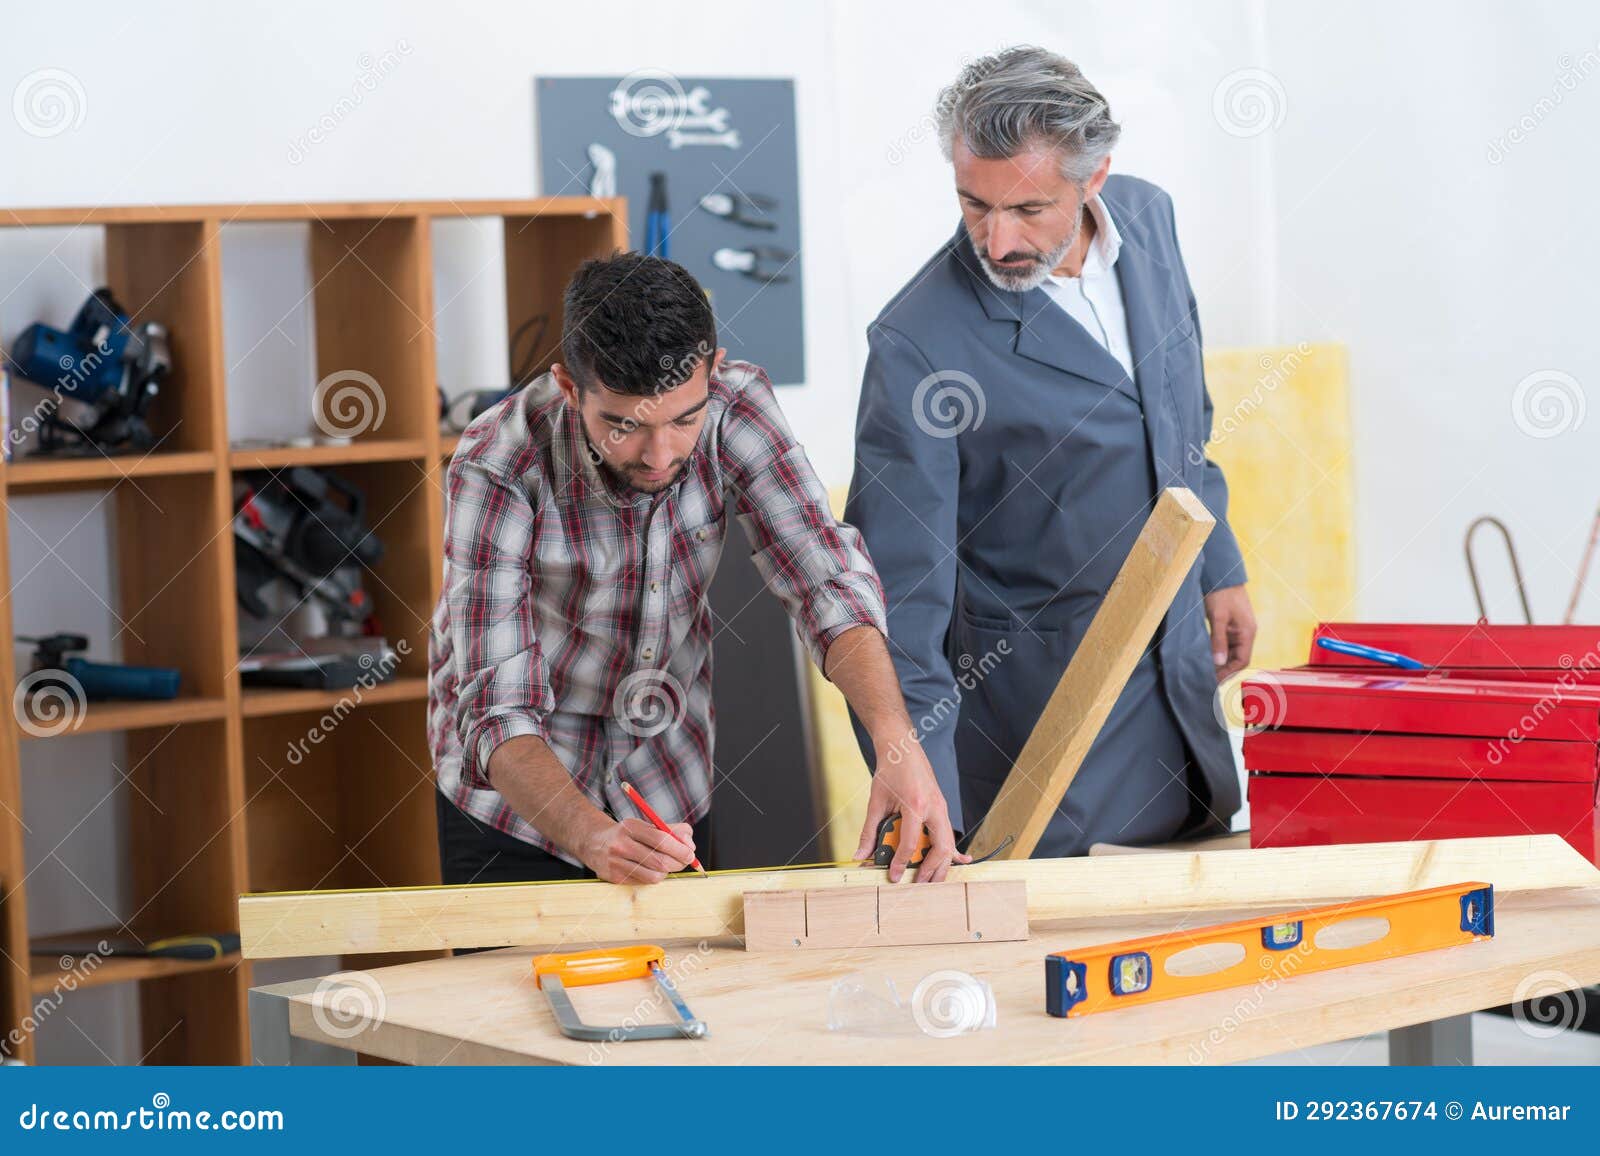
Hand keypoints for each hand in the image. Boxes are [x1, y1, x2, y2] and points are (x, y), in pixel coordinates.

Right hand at [579, 817, 696, 883]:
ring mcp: (616, 863)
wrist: (595, 842)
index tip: (690, 853)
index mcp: (631, 827)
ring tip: (666, 865)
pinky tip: (652, 869)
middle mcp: (621, 845)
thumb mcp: (646, 824)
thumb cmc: (628, 834)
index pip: (661, 839)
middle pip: (659, 861)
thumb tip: (690, 844)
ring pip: (654, 876)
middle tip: (686, 861)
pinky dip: (654, 877)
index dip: (679, 848)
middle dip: (678, 863)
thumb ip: (672, 830)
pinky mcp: (614, 878)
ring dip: (666, 872)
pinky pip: (643, 882)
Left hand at [856, 736, 968, 882]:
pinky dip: (953, 849)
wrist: (903, 748)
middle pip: (940, 848)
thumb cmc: (890, 771)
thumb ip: (870, 831)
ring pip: (949, 843)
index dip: (901, 863)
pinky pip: (949, 833)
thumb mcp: (876, 801)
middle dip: (932, 870)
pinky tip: (961, 861)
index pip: (910, 843)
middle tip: (919, 884)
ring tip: (932, 880)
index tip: (894, 876)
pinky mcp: (942, 807)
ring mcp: (941, 807)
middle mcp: (934, 808)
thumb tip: (860, 856)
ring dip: (942, 863)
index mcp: (916, 805)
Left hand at [1204, 584, 1256, 681]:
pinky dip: (1217, 652)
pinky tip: (1206, 657)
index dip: (1229, 672)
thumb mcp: (1217, 617)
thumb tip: (1219, 663)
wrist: (1221, 573)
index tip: (1213, 681)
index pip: (1242, 661)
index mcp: (1248, 632)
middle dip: (1223, 669)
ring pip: (1231, 652)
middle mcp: (1245, 633)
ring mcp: (1238, 630)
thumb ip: (1218, 640)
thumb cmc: (1221, 592)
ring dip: (1220, 662)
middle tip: (1206, 678)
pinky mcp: (1229, 626)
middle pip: (1237, 659)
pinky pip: (1225, 644)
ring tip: (1204, 670)